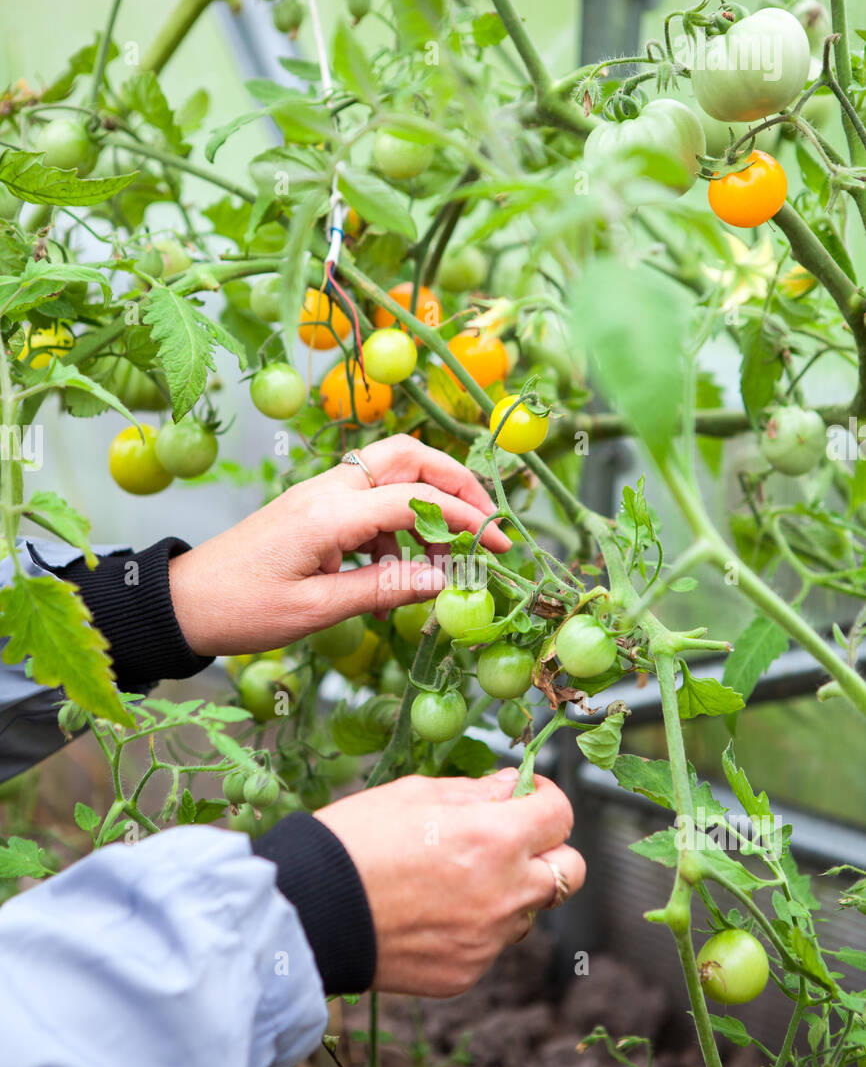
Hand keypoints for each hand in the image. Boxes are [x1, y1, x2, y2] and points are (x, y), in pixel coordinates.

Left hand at [168, 434, 509, 655]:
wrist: (183, 603)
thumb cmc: (241, 610)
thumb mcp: (316, 610)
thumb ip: (383, 589)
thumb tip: (444, 581)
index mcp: (328, 513)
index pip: (414, 498)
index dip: (464, 519)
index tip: (499, 544)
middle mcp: (328, 490)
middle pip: (408, 456)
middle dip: (455, 483)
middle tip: (486, 523)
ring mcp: (320, 495)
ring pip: (392, 477)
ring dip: (426, 513)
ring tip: (438, 569)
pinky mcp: (314, 510)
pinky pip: (371, 503)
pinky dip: (396, 532)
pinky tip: (394, 579)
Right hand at [314, 768, 583, 996]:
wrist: (307, 913)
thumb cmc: (353, 843)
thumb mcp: (414, 794)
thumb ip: (475, 792)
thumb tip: (512, 785)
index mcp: (494, 838)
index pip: (561, 814)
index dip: (545, 798)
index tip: (525, 795)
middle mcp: (503, 893)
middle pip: (570, 871)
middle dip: (549, 851)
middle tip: (510, 841)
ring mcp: (487, 940)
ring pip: (529, 911)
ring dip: (509, 892)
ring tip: (453, 881)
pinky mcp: (466, 973)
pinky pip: (490, 945)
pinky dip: (473, 928)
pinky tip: (430, 914)